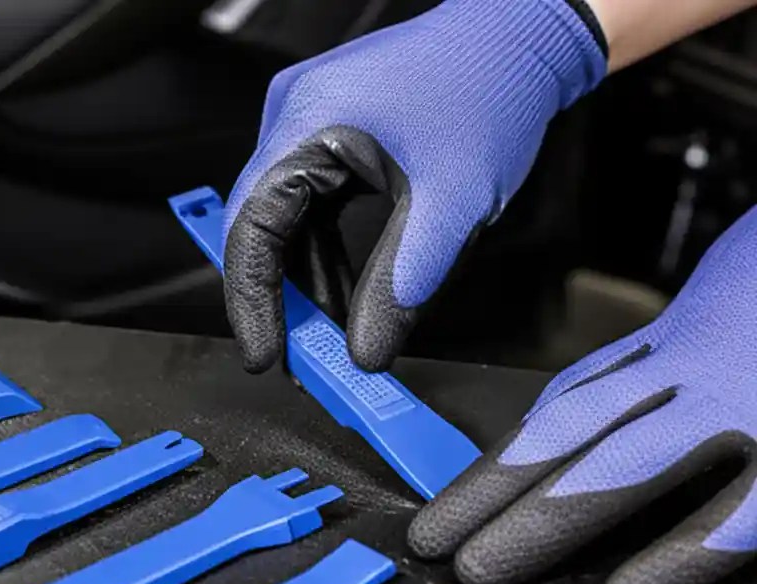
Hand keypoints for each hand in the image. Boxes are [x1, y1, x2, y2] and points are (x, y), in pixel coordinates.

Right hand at [222, 0, 606, 372]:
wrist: (525, 32)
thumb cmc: (492, 89)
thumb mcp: (452, 205)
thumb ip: (402, 284)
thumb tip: (366, 352)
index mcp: (306, 122)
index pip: (250, 228)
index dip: (251, 300)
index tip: (264, 355)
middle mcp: (292, 116)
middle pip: (261, 227)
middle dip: (281, 299)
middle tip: (304, 360)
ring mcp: (307, 120)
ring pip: (287, 221)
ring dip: (308, 281)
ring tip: (334, 338)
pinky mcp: (330, 131)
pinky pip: (310, 204)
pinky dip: (326, 251)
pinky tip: (345, 293)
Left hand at [409, 207, 756, 583]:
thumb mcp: (727, 305)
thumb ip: (668, 363)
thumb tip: (596, 417)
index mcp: (686, 336)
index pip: (568, 402)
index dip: (502, 455)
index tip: (449, 498)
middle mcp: (705, 363)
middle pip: (571, 432)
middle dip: (494, 493)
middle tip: (431, 542)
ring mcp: (754, 399)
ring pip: (624, 465)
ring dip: (545, 520)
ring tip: (484, 570)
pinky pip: (743, 514)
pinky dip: (682, 555)